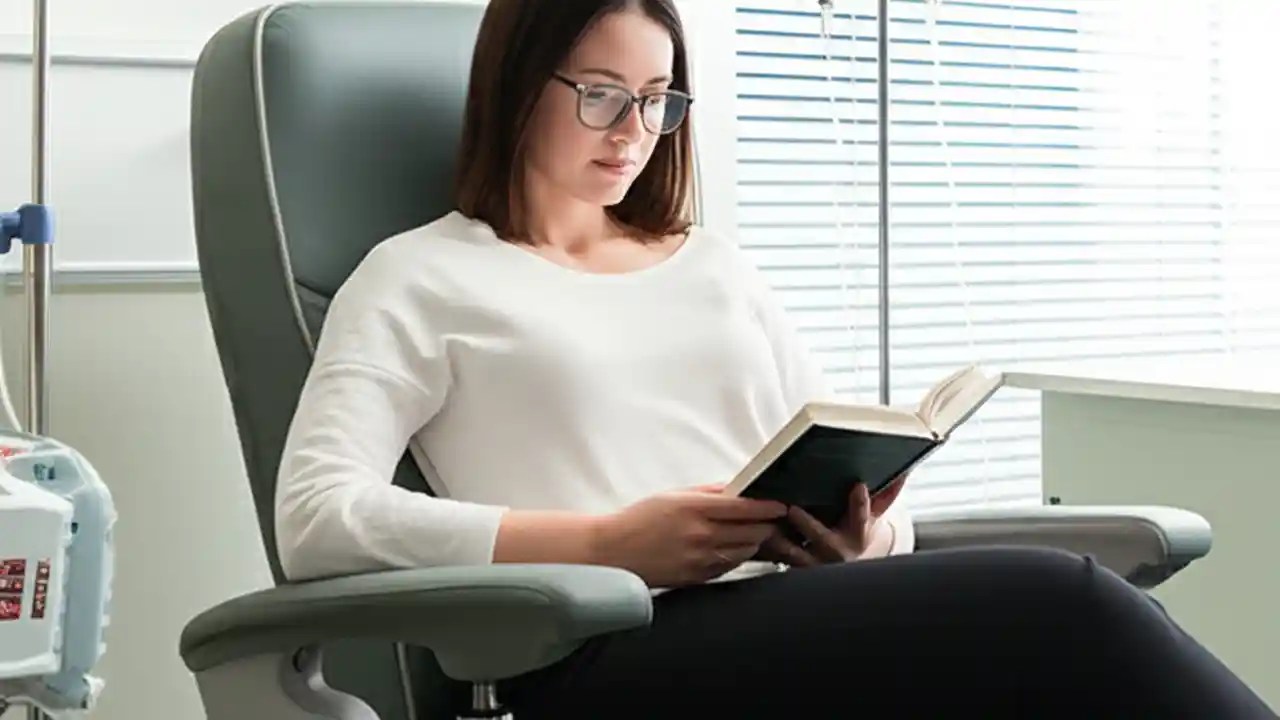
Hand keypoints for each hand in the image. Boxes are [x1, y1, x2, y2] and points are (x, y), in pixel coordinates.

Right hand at [595, 486, 787, 587]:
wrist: (614, 553)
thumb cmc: (640, 520)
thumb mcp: (673, 496)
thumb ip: (708, 493)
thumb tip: (737, 489)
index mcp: (693, 509)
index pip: (744, 508)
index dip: (768, 507)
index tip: (781, 504)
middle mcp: (700, 536)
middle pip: (751, 532)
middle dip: (767, 525)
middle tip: (775, 520)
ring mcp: (699, 560)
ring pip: (745, 552)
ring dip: (755, 542)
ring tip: (757, 533)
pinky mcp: (697, 578)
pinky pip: (729, 567)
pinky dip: (737, 556)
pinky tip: (734, 548)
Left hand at [759, 475, 906, 566]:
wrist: (841, 571)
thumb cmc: (853, 537)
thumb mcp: (872, 520)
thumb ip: (885, 496)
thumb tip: (905, 471)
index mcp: (857, 536)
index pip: (863, 519)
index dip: (862, 504)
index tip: (859, 486)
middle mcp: (836, 552)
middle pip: (823, 538)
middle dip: (809, 524)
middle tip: (793, 508)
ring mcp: (813, 563)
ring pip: (794, 552)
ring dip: (779, 539)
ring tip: (765, 524)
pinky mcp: (792, 568)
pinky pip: (776, 559)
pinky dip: (763, 549)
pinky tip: (751, 535)